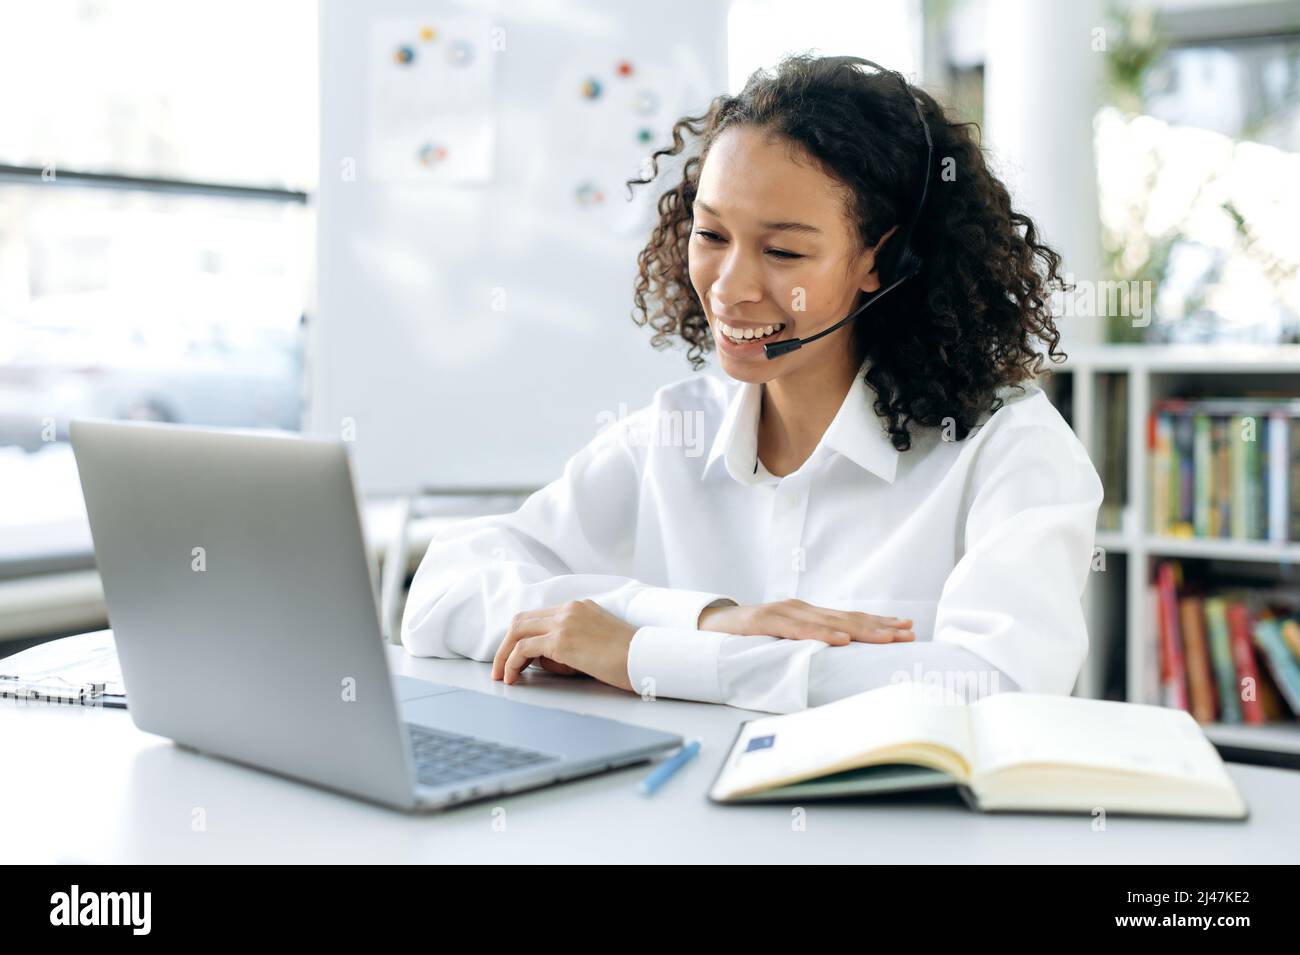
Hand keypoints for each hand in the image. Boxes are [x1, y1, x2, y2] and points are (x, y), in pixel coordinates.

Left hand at [492, 599, 636, 690]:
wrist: (647, 658)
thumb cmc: (629, 658)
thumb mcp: (597, 642)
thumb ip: (571, 644)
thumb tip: (543, 659)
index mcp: (579, 607)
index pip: (538, 616)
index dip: (521, 637)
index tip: (514, 657)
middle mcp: (569, 609)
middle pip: (521, 620)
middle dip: (505, 645)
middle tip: (500, 669)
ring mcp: (564, 622)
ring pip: (518, 632)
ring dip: (504, 655)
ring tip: (502, 677)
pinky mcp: (562, 640)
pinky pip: (524, 649)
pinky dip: (512, 663)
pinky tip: (513, 678)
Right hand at [698, 598, 914, 646]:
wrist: (707, 625)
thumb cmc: (746, 636)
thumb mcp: (783, 640)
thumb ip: (807, 644)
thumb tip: (839, 659)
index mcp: (807, 614)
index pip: (850, 618)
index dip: (879, 622)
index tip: (906, 628)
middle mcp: (800, 609)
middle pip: (847, 618)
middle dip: (880, 627)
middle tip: (908, 634)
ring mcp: (783, 612)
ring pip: (828, 622)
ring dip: (861, 631)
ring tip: (887, 638)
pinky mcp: (765, 622)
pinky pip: (797, 630)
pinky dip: (821, 635)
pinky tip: (842, 641)